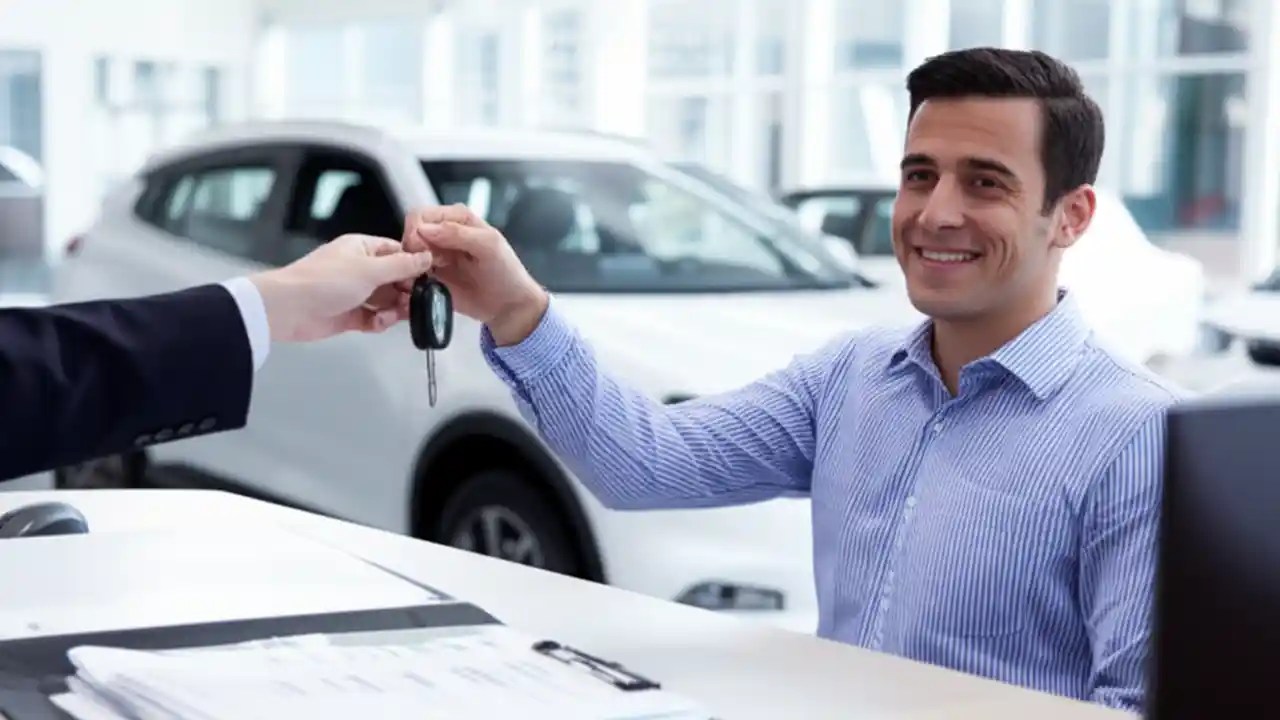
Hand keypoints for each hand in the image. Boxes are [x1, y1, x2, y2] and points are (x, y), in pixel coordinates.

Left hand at [249, 234, 432, 342]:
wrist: (288, 309)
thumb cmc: (322, 281)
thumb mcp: (370, 269)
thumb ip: (402, 265)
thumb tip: (426, 257)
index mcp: (362, 248)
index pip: (397, 252)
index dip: (413, 265)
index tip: (428, 278)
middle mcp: (358, 269)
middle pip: (394, 279)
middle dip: (405, 291)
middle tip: (414, 301)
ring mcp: (353, 293)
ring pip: (386, 301)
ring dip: (394, 309)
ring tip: (394, 315)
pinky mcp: (348, 315)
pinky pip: (373, 318)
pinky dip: (379, 322)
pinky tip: (378, 323)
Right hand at [401, 204, 547, 345]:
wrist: (508, 306)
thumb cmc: (506, 273)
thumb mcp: (489, 246)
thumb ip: (458, 233)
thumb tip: (424, 229)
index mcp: (458, 218)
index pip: (421, 215)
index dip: (417, 231)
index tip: (423, 250)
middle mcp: (443, 233)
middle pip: (410, 233)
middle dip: (413, 250)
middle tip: (430, 266)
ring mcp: (435, 255)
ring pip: (407, 254)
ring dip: (413, 266)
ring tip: (432, 277)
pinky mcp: (431, 277)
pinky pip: (410, 274)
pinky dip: (412, 280)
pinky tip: (428, 286)